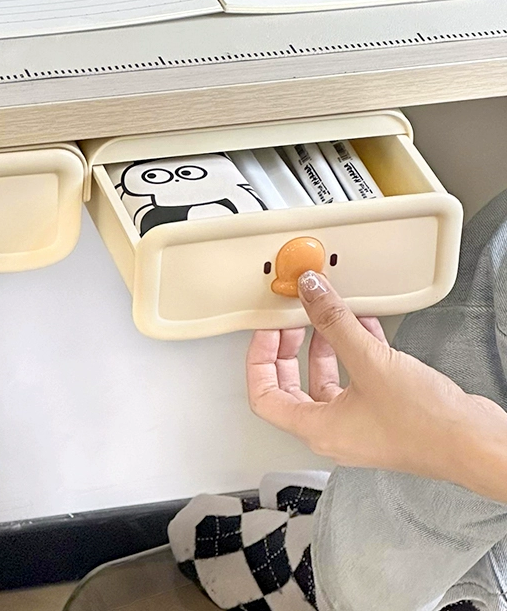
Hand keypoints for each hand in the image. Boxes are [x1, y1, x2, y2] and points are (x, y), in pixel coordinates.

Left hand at [246, 271, 506, 487]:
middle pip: (290, 385)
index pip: (263, 395)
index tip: (265, 330)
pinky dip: (353, 349)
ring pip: (324, 378)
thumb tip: (310, 294)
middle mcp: (333, 430)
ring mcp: (359, 423)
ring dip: (322, 344)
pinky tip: (363, 324)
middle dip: (287, 348)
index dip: (258, 360)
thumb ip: (334, 323)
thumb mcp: (370, 361)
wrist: (479, 444)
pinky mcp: (382, 412)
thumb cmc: (428, 425)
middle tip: (291, 319)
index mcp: (317, 428)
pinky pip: (355, 376)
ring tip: (324, 314)